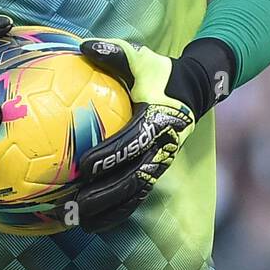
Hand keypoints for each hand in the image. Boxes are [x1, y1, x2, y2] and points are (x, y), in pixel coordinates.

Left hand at [73, 38, 203, 232]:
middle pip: (131, 179)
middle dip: (102, 196)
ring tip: (77, 222)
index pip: (130, 142)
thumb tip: (84, 46)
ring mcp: (160, 163)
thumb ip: (115, 52)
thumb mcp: (142, 58)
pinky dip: (116, 212)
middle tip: (73, 207)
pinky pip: (136, 197)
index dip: (108, 156)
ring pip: (133, 194)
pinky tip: (92, 222)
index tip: (82, 168)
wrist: (196, 89)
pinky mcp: (156, 171)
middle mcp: (161, 148)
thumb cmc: (162, 72)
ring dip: (106, 211)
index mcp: (156, 120)